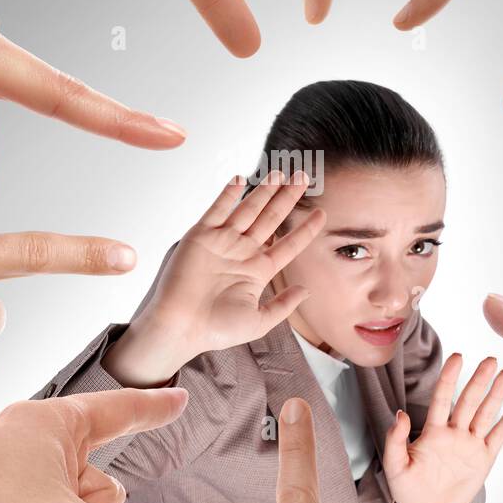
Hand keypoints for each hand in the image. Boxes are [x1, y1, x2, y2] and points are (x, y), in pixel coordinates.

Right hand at [103, 171, 326, 386]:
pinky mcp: (200, 236)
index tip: (322, 213)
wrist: (180, 327)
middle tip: (304, 177)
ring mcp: (221, 242)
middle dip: (287, 198)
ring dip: (263, 190)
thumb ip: (283, 305)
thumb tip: (306, 290)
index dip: (305, 229)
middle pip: (271, 219)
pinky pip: (217, 210)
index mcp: (258, 271)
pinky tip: (241, 178)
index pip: (287, 245)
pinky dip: (228, 194)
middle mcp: (242, 252)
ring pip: (248, 210)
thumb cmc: (216, 330)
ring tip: (280, 172)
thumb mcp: (259, 321)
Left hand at [384, 352, 502, 502]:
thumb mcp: (395, 466)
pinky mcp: (484, 459)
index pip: (442, 398)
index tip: (457, 357)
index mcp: (433, 431)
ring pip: (485, 414)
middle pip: (469, 401)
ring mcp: (470, 445)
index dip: (450, 378)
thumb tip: (400, 414)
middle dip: (479, 380)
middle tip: (491, 360)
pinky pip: (498, 436)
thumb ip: (395, 440)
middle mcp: (454, 433)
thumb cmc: (408, 487)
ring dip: (496, 394)